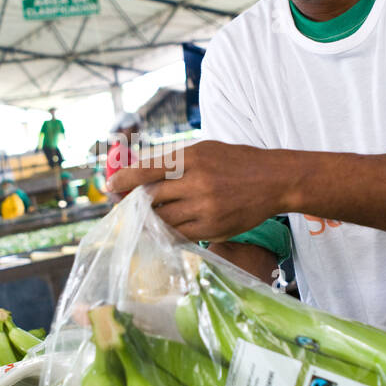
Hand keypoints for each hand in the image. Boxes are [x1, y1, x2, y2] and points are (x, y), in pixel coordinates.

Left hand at [106, 140, 286, 241]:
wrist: (275, 180)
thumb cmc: (236, 162)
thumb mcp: (205, 150)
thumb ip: (173, 161)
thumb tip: (138, 173)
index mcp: (192, 158)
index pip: (147, 170)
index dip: (123, 180)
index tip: (110, 187)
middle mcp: (197, 182)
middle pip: (151, 197)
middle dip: (133, 204)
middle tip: (123, 206)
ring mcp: (205, 207)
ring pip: (163, 219)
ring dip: (149, 220)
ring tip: (143, 218)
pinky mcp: (213, 227)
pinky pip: (180, 234)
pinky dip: (168, 232)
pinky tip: (163, 229)